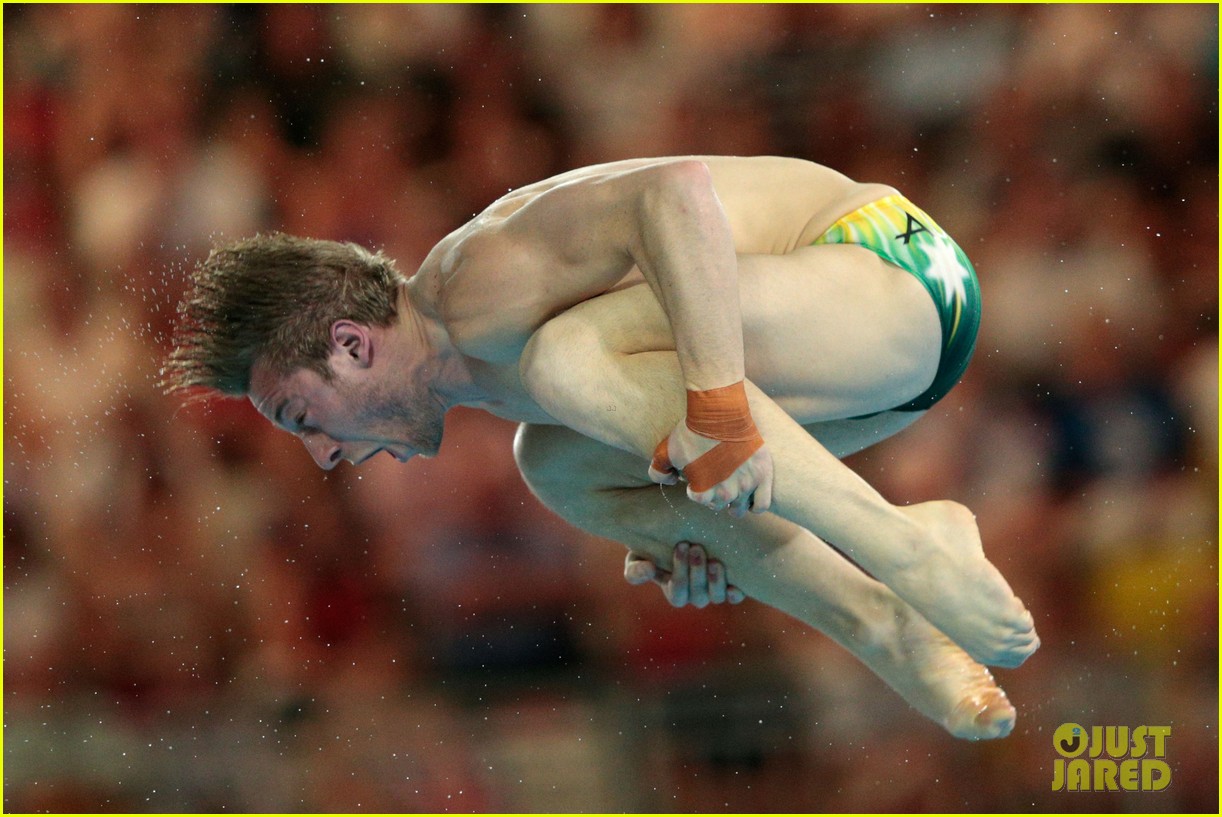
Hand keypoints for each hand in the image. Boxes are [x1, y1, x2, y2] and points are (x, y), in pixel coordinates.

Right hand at [623, 542, 744, 606]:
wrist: (679, 534)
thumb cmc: (655, 546)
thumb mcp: (638, 556)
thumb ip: (636, 568)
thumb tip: (649, 570)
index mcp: (674, 590)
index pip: (677, 593)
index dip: (679, 573)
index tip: (680, 545)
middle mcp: (695, 594)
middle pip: (698, 595)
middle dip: (696, 572)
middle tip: (696, 548)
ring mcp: (713, 590)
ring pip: (716, 597)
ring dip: (715, 581)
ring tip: (714, 561)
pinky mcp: (731, 584)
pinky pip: (734, 596)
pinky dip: (735, 593)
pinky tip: (736, 584)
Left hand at [648, 421, 773, 516]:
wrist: (719, 412)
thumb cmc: (691, 431)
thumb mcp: (665, 451)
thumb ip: (658, 471)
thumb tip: (669, 482)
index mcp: (703, 490)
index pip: (701, 500)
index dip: (697, 489)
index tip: (698, 479)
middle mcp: (726, 491)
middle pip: (720, 504)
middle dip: (716, 495)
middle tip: (716, 481)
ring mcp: (746, 484)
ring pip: (740, 508)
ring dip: (734, 502)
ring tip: (732, 492)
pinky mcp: (762, 474)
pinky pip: (762, 504)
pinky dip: (756, 505)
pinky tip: (750, 497)